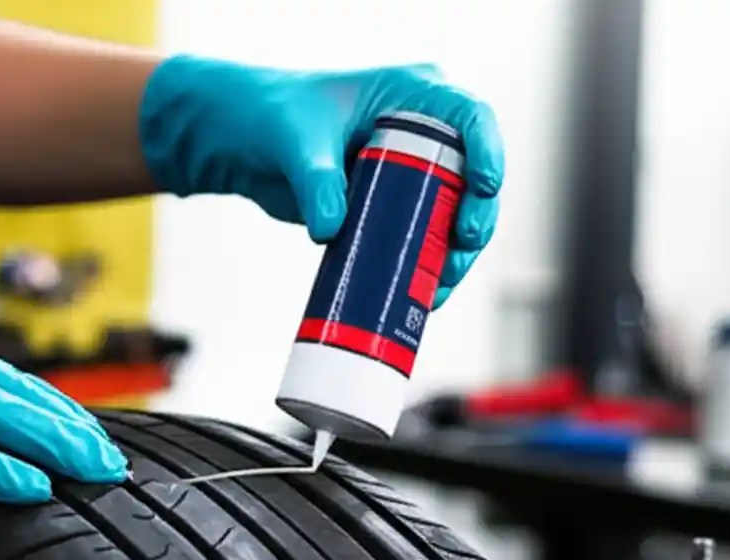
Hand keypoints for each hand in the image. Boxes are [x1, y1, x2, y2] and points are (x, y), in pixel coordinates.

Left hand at [139, 57, 504, 307]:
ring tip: (440, 285)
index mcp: (410, 95)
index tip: (484, 186)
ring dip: (456, 254)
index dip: (488, 151)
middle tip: (459, 246)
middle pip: (474, 177)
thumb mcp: (295, 141)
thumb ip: (315, 181)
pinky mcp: (392, 209)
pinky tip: (425, 296)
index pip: (469, 117)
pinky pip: (424, 239)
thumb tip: (331, 228)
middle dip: (476, 217)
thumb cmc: (272, 116)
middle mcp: (421, 132)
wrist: (241, 141)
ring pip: (455, 216)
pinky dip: (428, 268)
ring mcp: (410, 173)